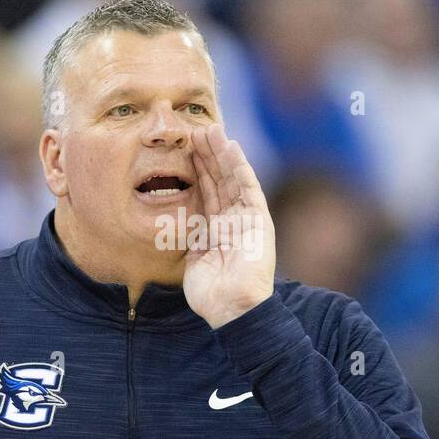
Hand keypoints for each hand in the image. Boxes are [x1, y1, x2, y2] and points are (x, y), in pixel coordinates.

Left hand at [183, 124, 276, 329]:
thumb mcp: (194, 257)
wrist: (232, 308)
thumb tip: (179, 220)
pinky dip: (239, 166)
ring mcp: (247, 219)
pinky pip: (247, 187)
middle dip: (208, 155)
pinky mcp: (259, 219)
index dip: (198, 170)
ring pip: (232, 178)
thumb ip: (191, 236)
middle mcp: (234, 221)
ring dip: (221, 153)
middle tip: (195, 129)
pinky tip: (230, 146)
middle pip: (220, 180)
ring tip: (209, 130)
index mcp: (218, 229)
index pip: (208, 192)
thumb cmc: (211, 292)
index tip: (186, 149)